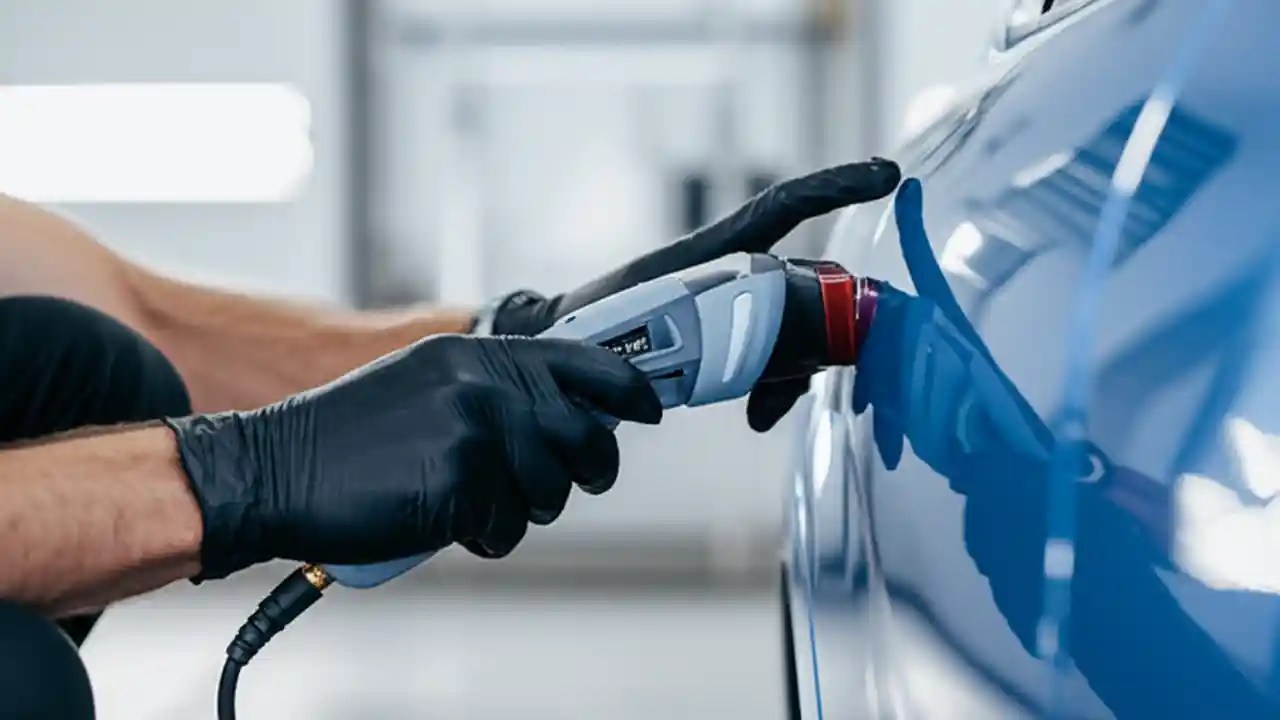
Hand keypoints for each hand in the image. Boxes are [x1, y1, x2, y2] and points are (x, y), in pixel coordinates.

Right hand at [165, 335, 661, 579]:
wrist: (272, 470)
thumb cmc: (349, 438)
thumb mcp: (427, 386)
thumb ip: (497, 391)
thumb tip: (569, 416)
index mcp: (477, 355)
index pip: (584, 362)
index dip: (630, 390)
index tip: (650, 408)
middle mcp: (483, 383)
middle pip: (587, 437)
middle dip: (585, 471)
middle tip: (555, 484)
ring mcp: (473, 430)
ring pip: (550, 490)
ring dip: (518, 508)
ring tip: (467, 499)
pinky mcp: (459, 482)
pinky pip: (506, 526)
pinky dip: (480, 534)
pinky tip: (439, 517)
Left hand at [484, 160, 901, 431]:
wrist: (568, 346)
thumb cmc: (600, 320)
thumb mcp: (647, 326)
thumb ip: (687, 340)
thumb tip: (750, 410)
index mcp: (719, 249)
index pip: (788, 204)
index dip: (837, 185)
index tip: (888, 175)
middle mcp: (737, 268)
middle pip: (810, 281)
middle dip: (832, 321)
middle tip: (833, 359)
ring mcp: (737, 301)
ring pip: (798, 324)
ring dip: (800, 368)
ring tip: (766, 408)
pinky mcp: (730, 334)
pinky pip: (774, 355)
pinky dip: (777, 386)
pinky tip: (759, 416)